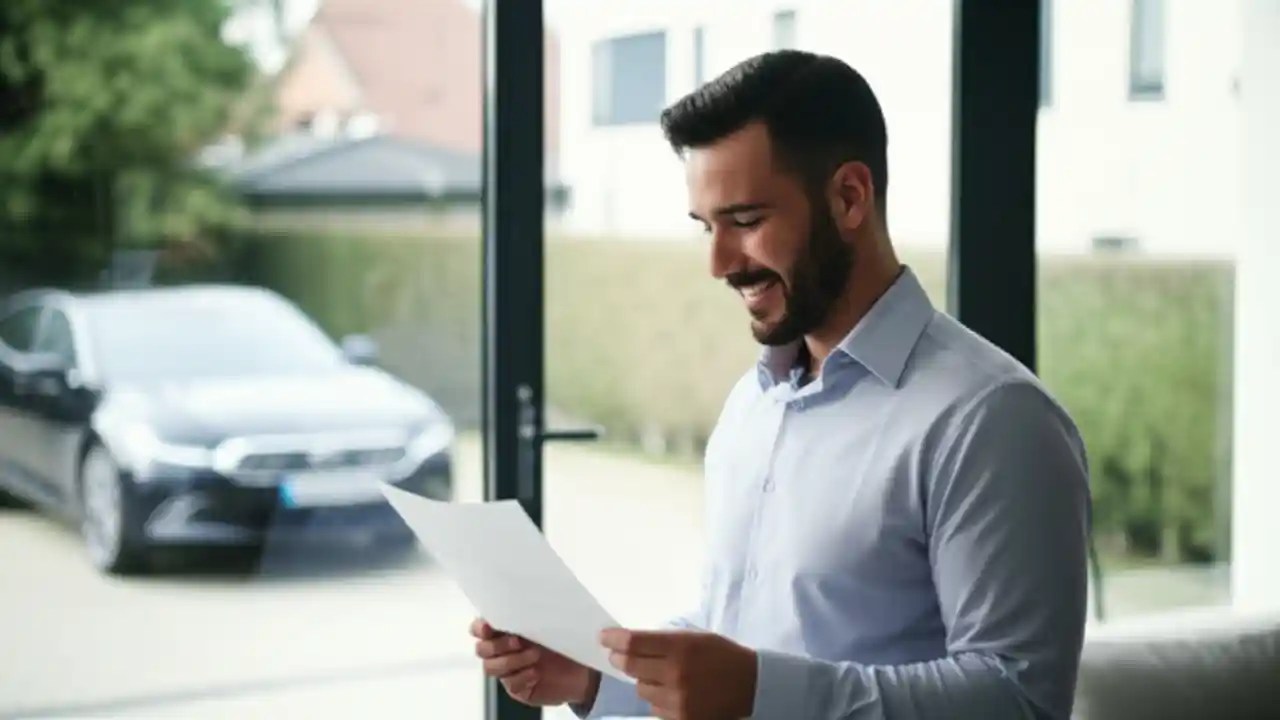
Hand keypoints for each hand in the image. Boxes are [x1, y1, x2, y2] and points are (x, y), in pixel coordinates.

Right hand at [471, 618, 599, 707]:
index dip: (480, 628)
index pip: (478, 628)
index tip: (490, 627)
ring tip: (535, 657)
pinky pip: (510, 684)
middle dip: (498, 645)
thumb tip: (529, 598)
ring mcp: (507, 670)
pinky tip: (537, 674)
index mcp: (505, 630)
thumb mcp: (551, 621)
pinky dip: (523, 677)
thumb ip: (536, 612)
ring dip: (511, 661)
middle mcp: (502, 650)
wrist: (581, 669)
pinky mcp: (517, 688)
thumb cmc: (564, 639)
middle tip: (519, 641)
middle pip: (482, 649)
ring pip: (491, 667)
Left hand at [601, 628, 756, 719]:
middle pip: (631, 666)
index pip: (635, 642)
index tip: (603, 637)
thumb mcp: (694, 637)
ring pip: (641, 690)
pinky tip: (672, 692)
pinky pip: (654, 708)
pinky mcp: (681, 718)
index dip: (613, 639)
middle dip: (621, 659)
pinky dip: (658, 700)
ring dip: (644, 681)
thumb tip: (629, 642)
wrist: (750, 685)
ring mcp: (677, 699)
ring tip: (660, 675)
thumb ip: (663, 640)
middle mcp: (676, 673)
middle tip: (618, 655)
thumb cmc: (720, 654)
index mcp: (680, 647)